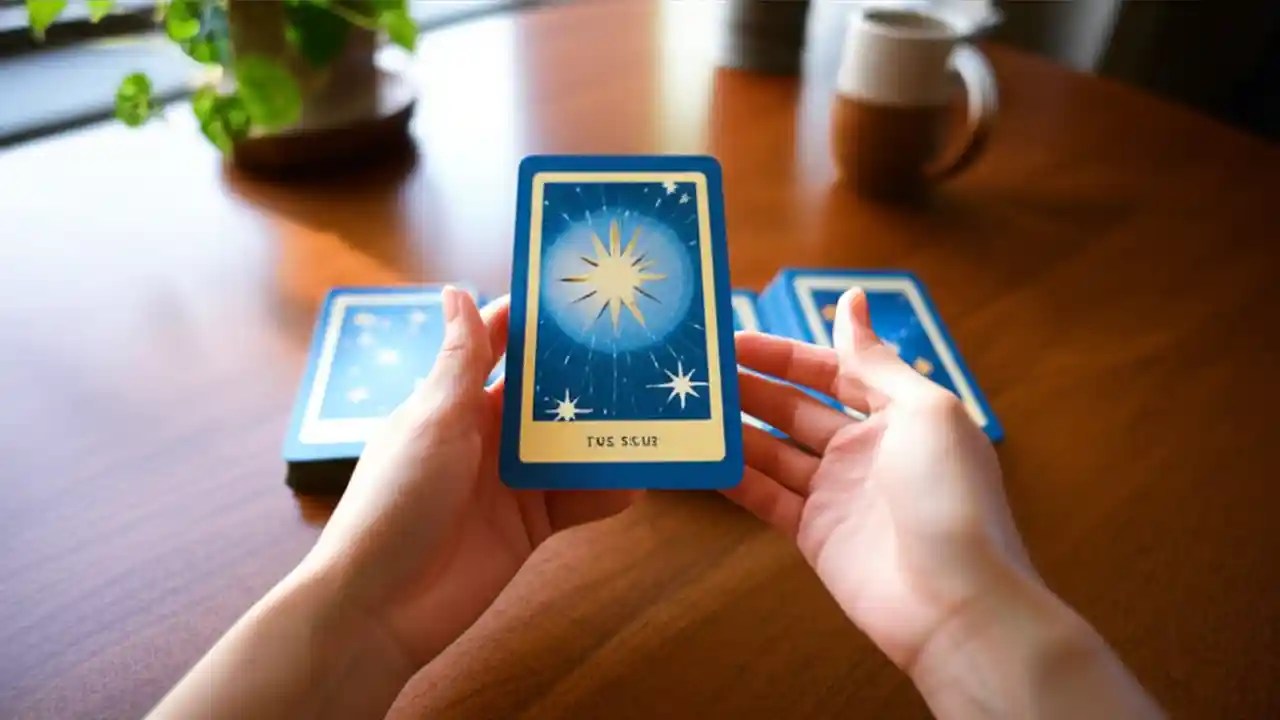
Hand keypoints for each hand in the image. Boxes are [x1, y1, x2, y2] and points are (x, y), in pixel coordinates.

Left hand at [302, 288, 635, 667]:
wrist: (381, 606)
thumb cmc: (394, 502)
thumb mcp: (432, 422)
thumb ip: (459, 363)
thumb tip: (455, 290)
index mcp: (453, 399)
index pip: (497, 343)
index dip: (534, 319)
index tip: (583, 292)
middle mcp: (486, 434)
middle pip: (545, 393)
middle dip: (587, 374)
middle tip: (644, 347)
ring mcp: (510, 481)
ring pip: (569, 444)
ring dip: (605, 431)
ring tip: (656, 409)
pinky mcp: (531, 525)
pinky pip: (578, 500)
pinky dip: (606, 490)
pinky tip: (639, 479)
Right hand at [724, 288, 1035, 671]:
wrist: (956, 601)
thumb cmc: (950, 495)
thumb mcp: (922, 410)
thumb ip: (875, 361)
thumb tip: (851, 300)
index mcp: (899, 413)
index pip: (833, 370)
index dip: (784, 353)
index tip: (733, 339)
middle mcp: (866, 449)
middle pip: (797, 408)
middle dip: (751, 386)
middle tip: (700, 371)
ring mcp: (838, 493)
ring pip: (775, 450)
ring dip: (737, 427)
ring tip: (691, 407)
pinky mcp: (815, 535)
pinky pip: (767, 497)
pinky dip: (736, 478)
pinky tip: (703, 457)